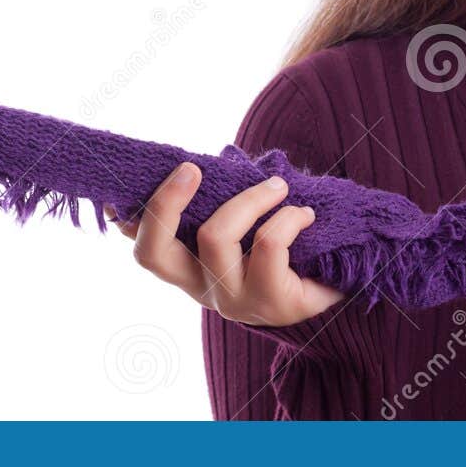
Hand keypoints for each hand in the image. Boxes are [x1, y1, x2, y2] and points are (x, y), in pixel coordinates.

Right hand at [104, 162, 345, 326]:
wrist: (332, 291)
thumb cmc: (279, 251)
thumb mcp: (243, 228)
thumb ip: (220, 201)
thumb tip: (205, 162)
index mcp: (189, 270)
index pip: (146, 250)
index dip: (133, 219)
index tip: (137, 181)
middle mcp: (202, 290)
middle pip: (156, 251)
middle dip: (167, 201)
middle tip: (192, 168)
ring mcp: (234, 301)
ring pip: (216, 236)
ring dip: (249, 199)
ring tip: (279, 186)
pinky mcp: (272, 304)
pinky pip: (267, 244)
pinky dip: (287, 219)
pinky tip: (304, 215)